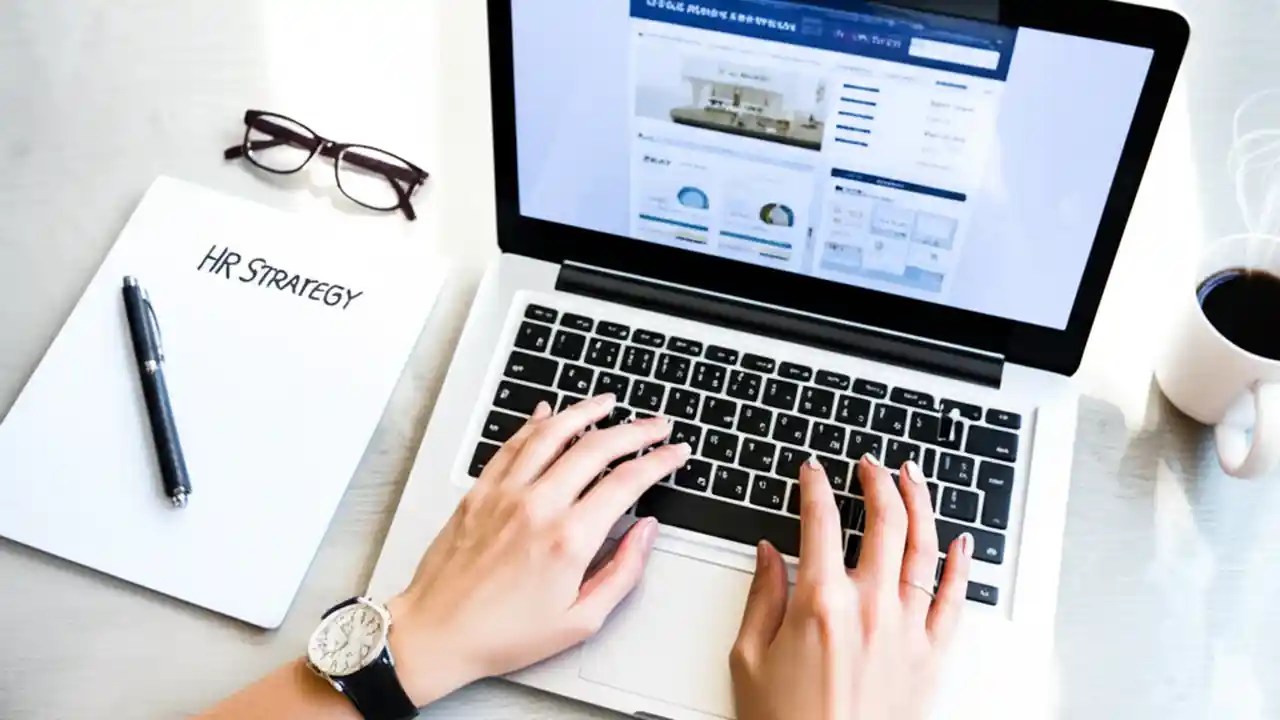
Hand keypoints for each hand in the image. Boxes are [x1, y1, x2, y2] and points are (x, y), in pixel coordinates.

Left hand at [384, 394, 688, 704]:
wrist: (436, 633)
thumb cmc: (504, 634)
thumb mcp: (581, 620)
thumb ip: (623, 571)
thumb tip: (646, 532)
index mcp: (569, 539)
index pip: (626, 482)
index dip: (658, 461)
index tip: (675, 452)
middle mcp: (538, 506)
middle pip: (596, 447)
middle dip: (635, 430)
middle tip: (655, 425)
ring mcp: (505, 493)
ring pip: (552, 433)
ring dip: (585, 412)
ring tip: (608, 403)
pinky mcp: (480, 492)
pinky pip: (512, 445)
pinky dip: (535, 424)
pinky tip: (549, 414)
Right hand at [730, 455, 972, 719]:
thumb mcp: (748, 658)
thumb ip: (761, 596)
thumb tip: (768, 555)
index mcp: (821, 602)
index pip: (819, 520)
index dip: (814, 486)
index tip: (812, 471)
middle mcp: (871, 607)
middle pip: (883, 520)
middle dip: (875, 480)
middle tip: (868, 464)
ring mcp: (907, 630)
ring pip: (924, 547)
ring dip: (919, 502)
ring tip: (911, 477)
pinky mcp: (932, 657)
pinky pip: (954, 600)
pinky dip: (961, 566)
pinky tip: (960, 542)